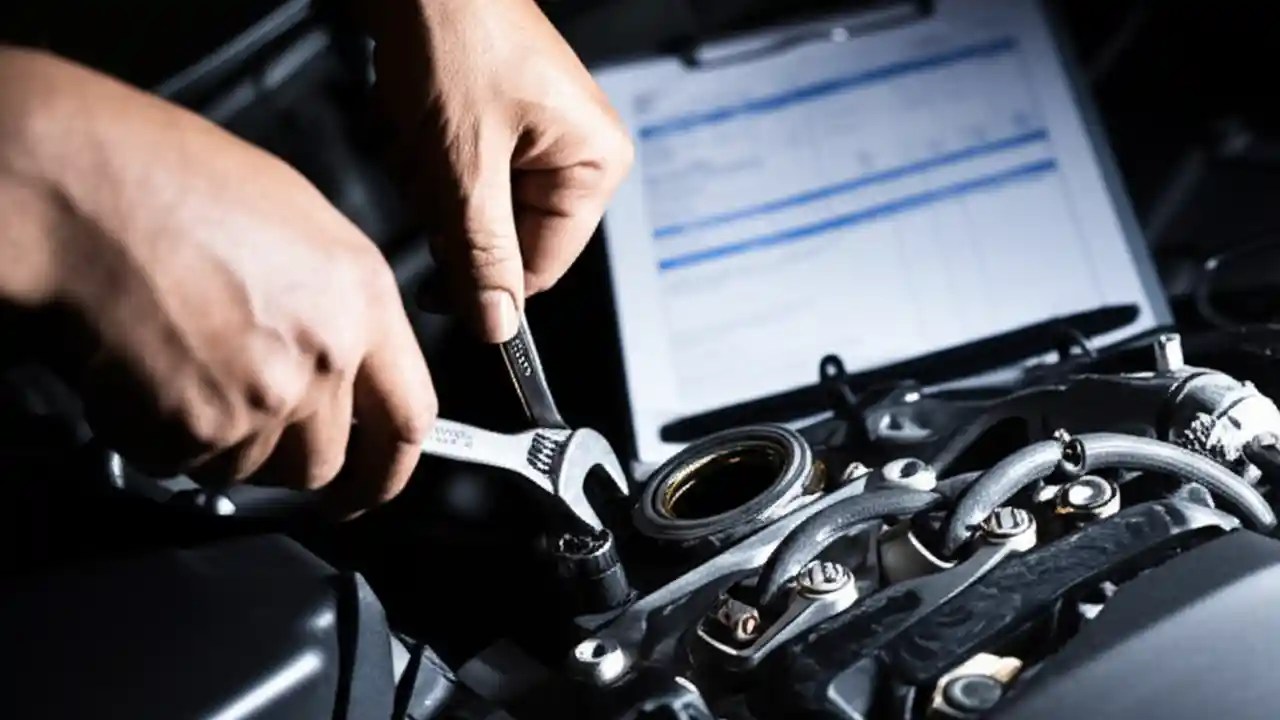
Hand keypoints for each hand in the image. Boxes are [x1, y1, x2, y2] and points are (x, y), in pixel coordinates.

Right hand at [0, 48, 434, 515]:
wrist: (77, 188)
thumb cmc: (168, 180)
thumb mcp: (295, 224)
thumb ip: (334, 308)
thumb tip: (341, 366)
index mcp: (363, 298)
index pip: (410, 419)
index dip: (388, 469)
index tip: (369, 488)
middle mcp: (326, 355)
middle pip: (321, 461)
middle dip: (279, 454)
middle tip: (237, 416)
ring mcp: (264, 398)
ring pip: (247, 468)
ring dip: (212, 439)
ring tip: (175, 362)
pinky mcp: (196, 428)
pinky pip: (180, 462)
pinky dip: (154, 435)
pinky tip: (138, 369)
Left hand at [365, 0, 633, 340]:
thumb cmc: (453, 30)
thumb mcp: (464, 162)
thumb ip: (482, 253)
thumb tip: (498, 325)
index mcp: (592, 162)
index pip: (543, 266)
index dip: (487, 285)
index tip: (435, 294)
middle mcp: (572, 151)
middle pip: (501, 237)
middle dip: (448, 208)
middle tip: (429, 159)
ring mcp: (532, 135)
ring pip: (467, 208)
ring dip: (426, 175)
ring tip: (419, 123)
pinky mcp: (491, 120)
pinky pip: (451, 173)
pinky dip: (419, 151)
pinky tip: (412, 111)